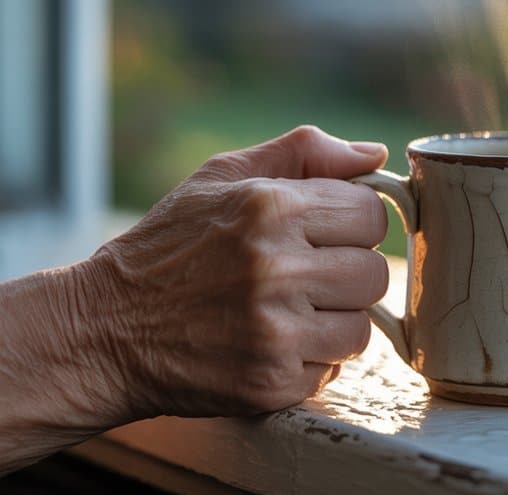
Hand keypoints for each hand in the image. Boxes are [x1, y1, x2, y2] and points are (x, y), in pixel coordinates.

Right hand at [87, 126, 388, 419]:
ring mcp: (274, 331)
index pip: (371, 214)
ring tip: (288, 313)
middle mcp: (276, 268)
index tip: (325, 235)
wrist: (104, 330)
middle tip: (306, 278)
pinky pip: (331, 370)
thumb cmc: (170, 247)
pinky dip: (309, 362)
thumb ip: (304, 153)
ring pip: (360, 328)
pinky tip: (269, 345)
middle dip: (347, 275)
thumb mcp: (222, 177)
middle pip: (375, 274)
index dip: (353, 225)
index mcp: (271, 207)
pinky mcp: (270, 383)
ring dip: (333, 323)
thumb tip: (375, 155)